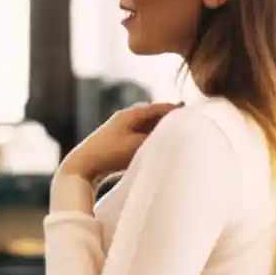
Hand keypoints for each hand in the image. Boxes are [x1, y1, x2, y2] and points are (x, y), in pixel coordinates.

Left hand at [60, 102, 180, 181]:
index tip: (193, 114)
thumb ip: (158, 137)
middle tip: (190, 123)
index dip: (176, 111)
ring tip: (177, 135)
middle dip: (170, 120)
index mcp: (131, 113)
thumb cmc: (111, 154)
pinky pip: (140, 135)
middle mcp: (125, 117)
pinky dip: (151, 138)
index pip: (159, 108)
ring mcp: (120, 128)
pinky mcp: (117, 141)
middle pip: (153, 115)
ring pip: (146, 126)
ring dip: (160, 130)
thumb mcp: (139, 145)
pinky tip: (158, 146)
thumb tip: (174, 134)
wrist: (83, 166)